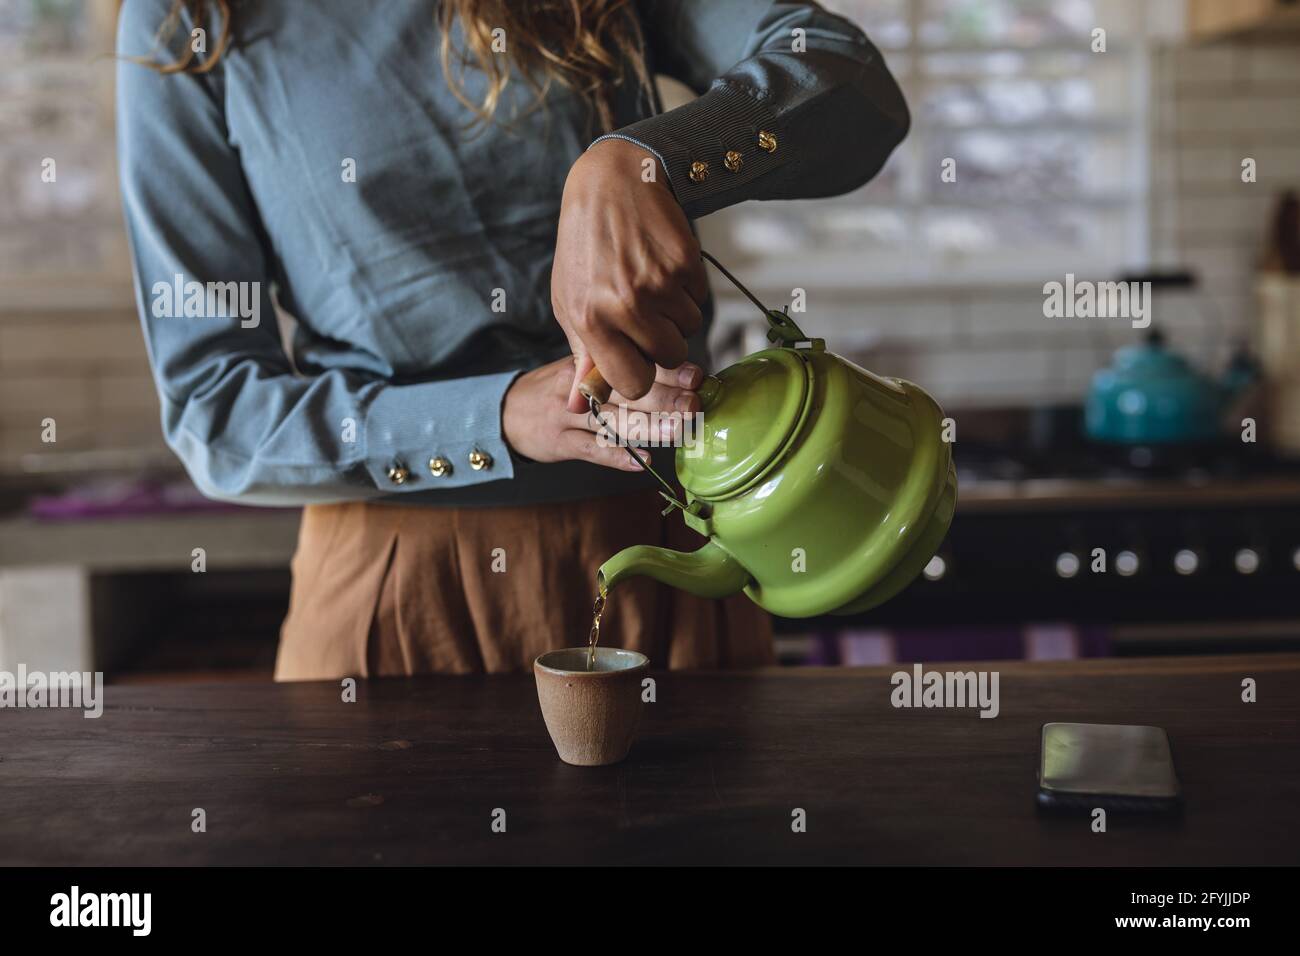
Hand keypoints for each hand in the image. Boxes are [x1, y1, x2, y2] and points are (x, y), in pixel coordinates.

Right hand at [502, 356, 702, 470]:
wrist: (505, 411)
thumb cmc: (555, 391)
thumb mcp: (582, 371)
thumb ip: (621, 373)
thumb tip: (679, 376)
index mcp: (591, 364)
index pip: (633, 363)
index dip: (668, 371)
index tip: (697, 375)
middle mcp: (582, 386)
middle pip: (628, 391)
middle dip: (666, 398)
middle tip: (696, 404)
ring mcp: (569, 415)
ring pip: (614, 420)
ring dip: (649, 426)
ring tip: (679, 430)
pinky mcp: (559, 442)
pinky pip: (591, 449)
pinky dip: (616, 457)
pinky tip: (643, 462)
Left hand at [552, 138, 708, 413]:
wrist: (611, 184)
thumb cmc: (586, 248)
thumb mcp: (571, 301)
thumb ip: (582, 355)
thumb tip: (577, 405)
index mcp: (591, 319)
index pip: (632, 383)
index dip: (639, 375)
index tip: (636, 360)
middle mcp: (625, 304)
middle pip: (669, 359)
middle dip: (662, 344)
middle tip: (645, 316)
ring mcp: (658, 283)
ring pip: (689, 329)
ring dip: (676, 315)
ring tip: (650, 284)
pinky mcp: (686, 263)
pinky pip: (700, 299)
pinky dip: (688, 289)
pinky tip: (663, 265)